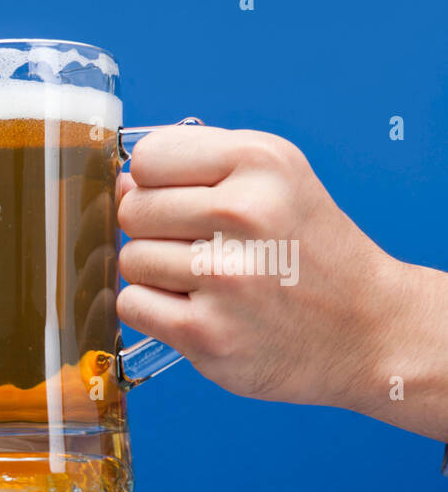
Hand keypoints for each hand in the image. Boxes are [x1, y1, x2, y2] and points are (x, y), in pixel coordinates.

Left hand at [116, 126, 410, 412]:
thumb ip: (195, 168)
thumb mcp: (275, 180)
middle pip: (133, 211)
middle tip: (202, 247)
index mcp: (261, 162)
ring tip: (205, 281)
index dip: (157, 183)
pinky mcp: (207, 333)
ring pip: (131, 259)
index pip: (149, 158)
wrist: (368, 330)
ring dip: (155, 273)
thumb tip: (121, 183)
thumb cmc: (309, 252)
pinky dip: (153, 311)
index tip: (187, 201)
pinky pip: (133, 305)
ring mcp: (226, 277)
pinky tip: (194, 309)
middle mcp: (245, 213)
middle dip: (155, 230)